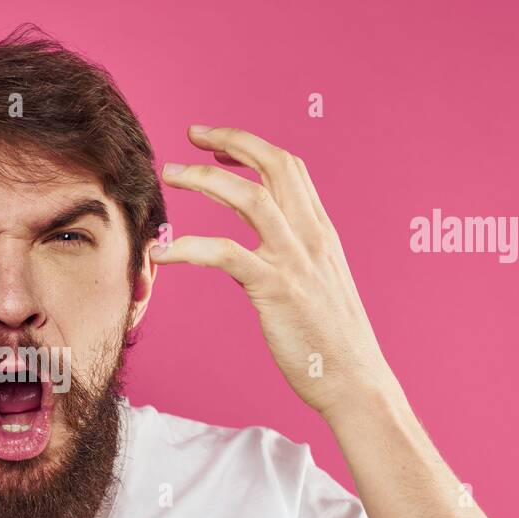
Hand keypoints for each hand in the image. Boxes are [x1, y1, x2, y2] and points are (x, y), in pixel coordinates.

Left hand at [155, 125, 399, 422]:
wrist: (356, 382)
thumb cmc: (332, 342)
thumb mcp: (319, 285)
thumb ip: (295, 257)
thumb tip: (261, 250)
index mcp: (322, 232)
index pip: (290, 168)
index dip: (252, 147)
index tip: (217, 144)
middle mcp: (312, 236)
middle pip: (273, 165)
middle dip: (229, 141)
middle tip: (190, 135)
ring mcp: (295, 260)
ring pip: (249, 196)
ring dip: (204, 179)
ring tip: (170, 175)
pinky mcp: (276, 289)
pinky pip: (225, 254)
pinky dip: (188, 246)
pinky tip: (163, 252)